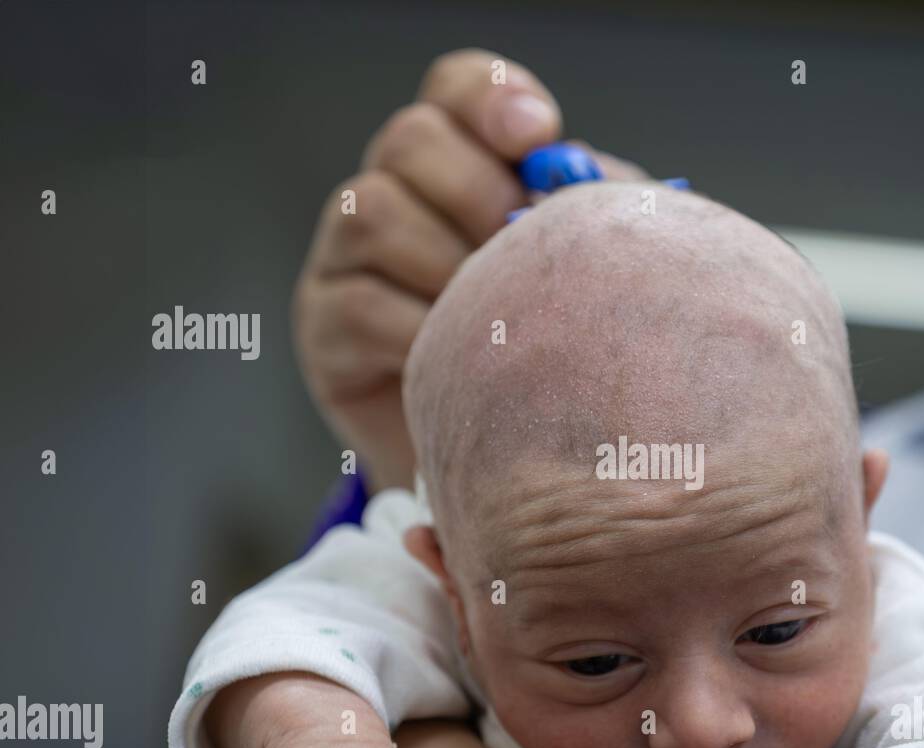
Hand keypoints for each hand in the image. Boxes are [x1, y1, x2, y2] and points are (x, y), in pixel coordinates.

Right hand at [293, 49, 644, 490]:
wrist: (498, 460)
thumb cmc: (547, 354)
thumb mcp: (576, 275)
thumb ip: (581, 216)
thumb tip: (580, 178)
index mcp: (459, 168)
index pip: (455, 91)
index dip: (490, 99)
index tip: (537, 137)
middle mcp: (391, 195)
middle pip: (411, 140)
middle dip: (478, 192)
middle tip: (519, 254)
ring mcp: (344, 259)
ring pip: (373, 213)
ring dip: (447, 266)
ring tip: (493, 320)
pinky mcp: (323, 329)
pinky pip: (361, 307)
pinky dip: (421, 334)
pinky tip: (461, 365)